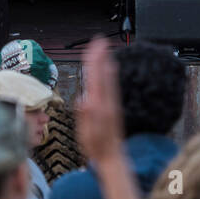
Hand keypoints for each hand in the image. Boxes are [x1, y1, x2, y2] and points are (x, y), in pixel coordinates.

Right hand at [77, 38, 125, 163]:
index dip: (94, 62)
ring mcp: (113, 104)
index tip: (94, 47)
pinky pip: (113, 86)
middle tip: (100, 41)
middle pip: (104, 75)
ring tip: (105, 49)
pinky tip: (111, 69)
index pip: (96, 79)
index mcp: (99, 107)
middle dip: (101, 56)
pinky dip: (111, 74)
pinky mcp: (115, 108)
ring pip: (110, 79)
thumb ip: (85, 116)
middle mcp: (108, 103)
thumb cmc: (97, 147)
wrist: (113, 157)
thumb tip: (84, 99)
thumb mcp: (86, 134)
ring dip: (107, 62)